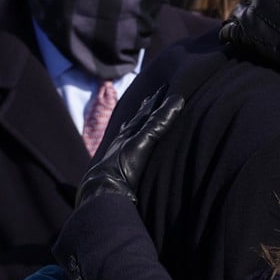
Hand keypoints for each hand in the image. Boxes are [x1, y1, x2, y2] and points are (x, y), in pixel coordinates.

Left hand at [77, 86, 182, 204]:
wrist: (102, 191)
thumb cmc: (121, 167)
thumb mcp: (143, 142)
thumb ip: (158, 122)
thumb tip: (177, 98)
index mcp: (131, 131)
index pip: (147, 111)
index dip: (157, 100)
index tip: (166, 87)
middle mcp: (124, 139)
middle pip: (137, 119)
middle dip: (146, 108)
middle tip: (152, 97)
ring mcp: (121, 153)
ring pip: (130, 132)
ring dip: (138, 123)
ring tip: (140, 117)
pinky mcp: (120, 167)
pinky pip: (127, 148)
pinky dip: (130, 141)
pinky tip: (128, 145)